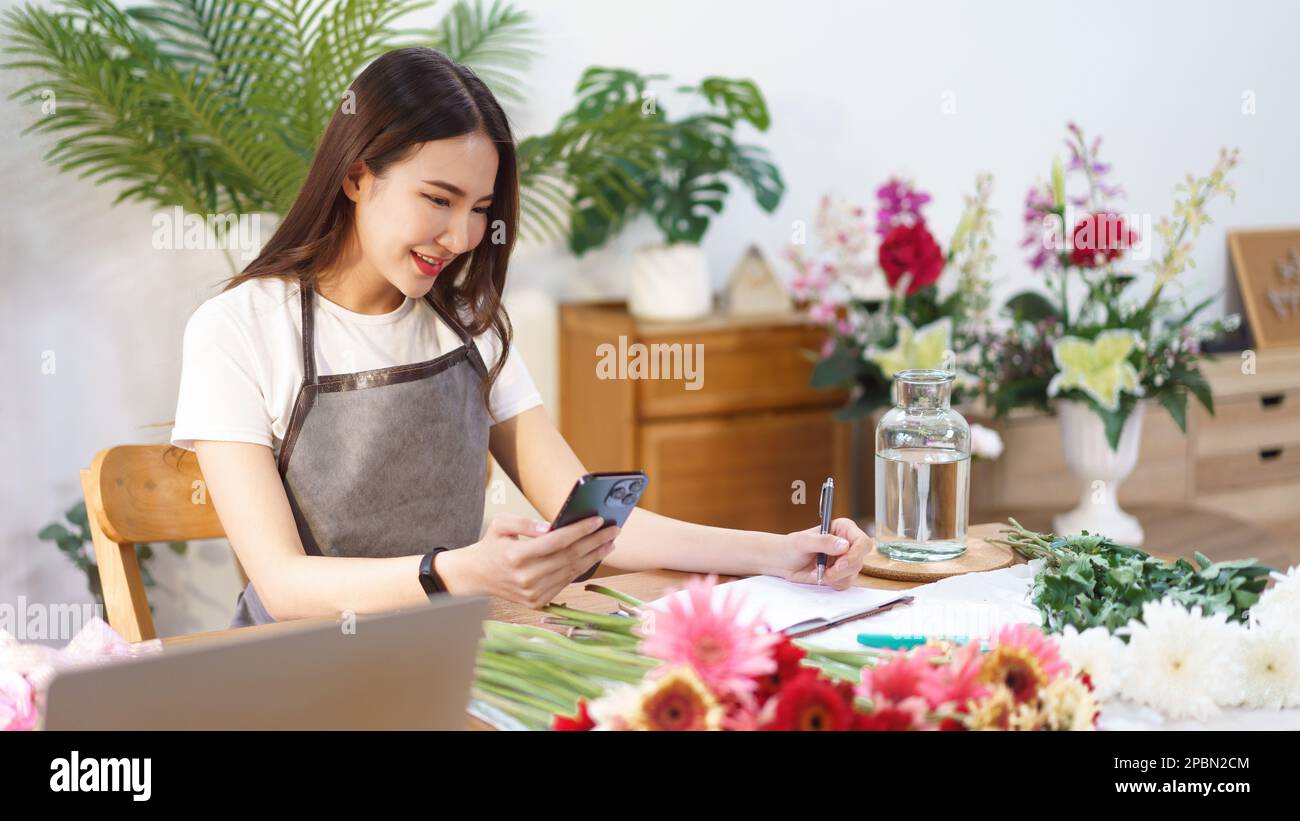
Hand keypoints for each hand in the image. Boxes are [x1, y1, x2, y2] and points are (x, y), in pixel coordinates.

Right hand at [449, 513, 618, 608]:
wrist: (476, 577)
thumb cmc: (491, 546)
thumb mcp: (500, 525)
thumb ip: (525, 523)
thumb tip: (551, 526)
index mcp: (516, 556)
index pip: (556, 541)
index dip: (580, 530)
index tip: (598, 520)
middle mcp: (525, 578)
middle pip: (570, 557)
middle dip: (595, 541)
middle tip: (614, 529)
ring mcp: (532, 593)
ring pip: (572, 572)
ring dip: (594, 556)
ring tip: (610, 542)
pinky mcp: (537, 602)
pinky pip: (565, 582)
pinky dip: (582, 569)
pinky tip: (594, 556)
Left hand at [769, 517, 871, 588]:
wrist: (782, 562)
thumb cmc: (791, 546)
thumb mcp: (803, 541)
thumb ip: (823, 542)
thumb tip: (844, 545)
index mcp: (843, 529)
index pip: (862, 542)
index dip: (856, 554)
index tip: (841, 563)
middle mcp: (847, 544)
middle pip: (859, 560)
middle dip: (843, 570)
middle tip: (827, 573)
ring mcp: (845, 560)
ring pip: (853, 574)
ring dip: (836, 577)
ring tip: (819, 572)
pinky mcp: (840, 574)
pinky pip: (845, 583)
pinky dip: (833, 583)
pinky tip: (821, 576)